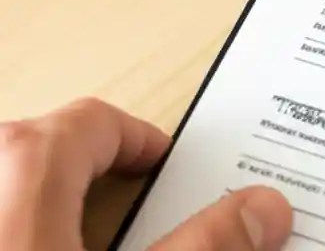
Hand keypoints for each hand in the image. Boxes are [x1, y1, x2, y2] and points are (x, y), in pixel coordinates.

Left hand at [0, 98, 292, 249]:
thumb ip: (202, 250)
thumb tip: (262, 210)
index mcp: (19, 174)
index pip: (89, 123)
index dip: (137, 140)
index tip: (165, 167)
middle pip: (28, 150)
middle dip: (75, 170)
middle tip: (118, 205)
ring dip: (30, 207)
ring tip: (60, 239)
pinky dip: (7, 233)